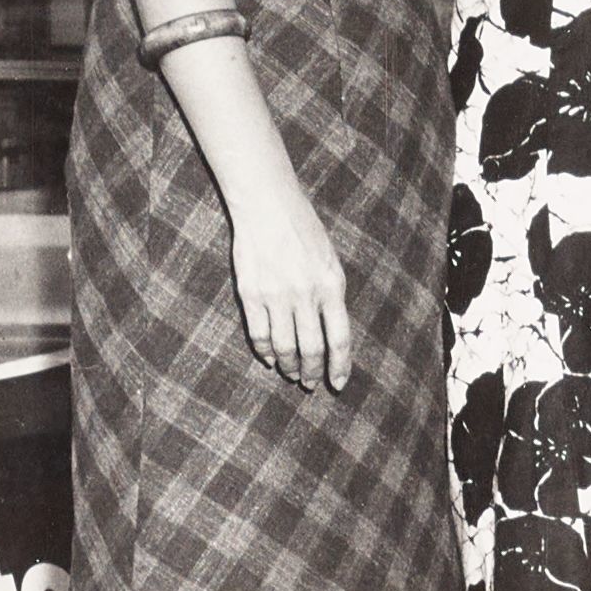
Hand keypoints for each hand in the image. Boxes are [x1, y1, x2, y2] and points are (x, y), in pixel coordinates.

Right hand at [230, 183, 351, 393]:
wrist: (268, 206)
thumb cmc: (303, 231)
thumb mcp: (330, 261)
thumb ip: (331, 296)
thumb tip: (331, 333)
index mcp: (331, 286)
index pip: (339, 338)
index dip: (339, 366)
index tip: (337, 384)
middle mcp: (305, 294)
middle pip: (311, 349)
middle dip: (311, 372)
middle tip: (309, 383)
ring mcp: (276, 295)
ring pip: (284, 347)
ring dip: (288, 366)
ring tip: (290, 373)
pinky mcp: (251, 294)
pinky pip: (258, 334)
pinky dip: (264, 352)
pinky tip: (269, 358)